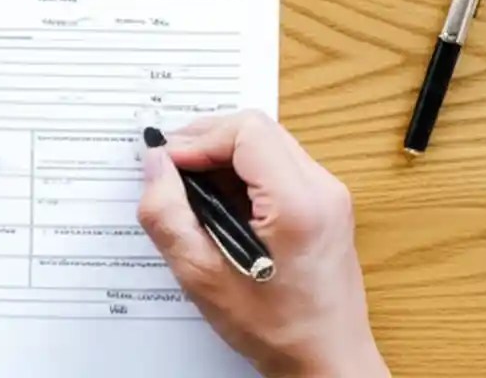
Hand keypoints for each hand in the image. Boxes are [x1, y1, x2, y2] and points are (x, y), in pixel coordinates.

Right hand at [137, 111, 388, 377]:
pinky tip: (222, 203)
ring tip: (193, 190)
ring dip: (225, 156)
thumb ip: (168, 214)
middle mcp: (322, 189)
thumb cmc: (276, 329)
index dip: (199, 139)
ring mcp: (330, 194)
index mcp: (298, 202)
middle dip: (208, 141)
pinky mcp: (327, 204)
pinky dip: (245, 171)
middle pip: (257, 130)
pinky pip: (280, 164)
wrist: (327, 360)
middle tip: (172, 171)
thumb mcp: (202, 276)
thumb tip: (156, 165)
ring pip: (268, 143)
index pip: (245, 132)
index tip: (168, 165)